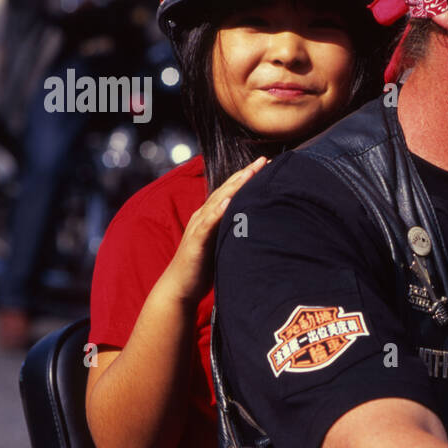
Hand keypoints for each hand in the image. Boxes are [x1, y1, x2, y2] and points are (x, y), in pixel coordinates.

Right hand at [161, 156, 266, 304]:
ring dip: (234, 186)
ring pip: (218, 201)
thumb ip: (237, 232)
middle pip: (227, 190)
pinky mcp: (195, 241)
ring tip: (250, 172)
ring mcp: (199, 227)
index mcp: (212, 216)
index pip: (232, 192)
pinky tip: (228, 201)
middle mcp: (204, 216)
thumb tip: (262, 226)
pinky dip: (217, 211)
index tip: (266, 164)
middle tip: (263, 160)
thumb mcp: (225, 244)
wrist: (180, 288)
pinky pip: (207, 223)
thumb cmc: (204, 267)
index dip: (247, 177)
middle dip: (245, 174)